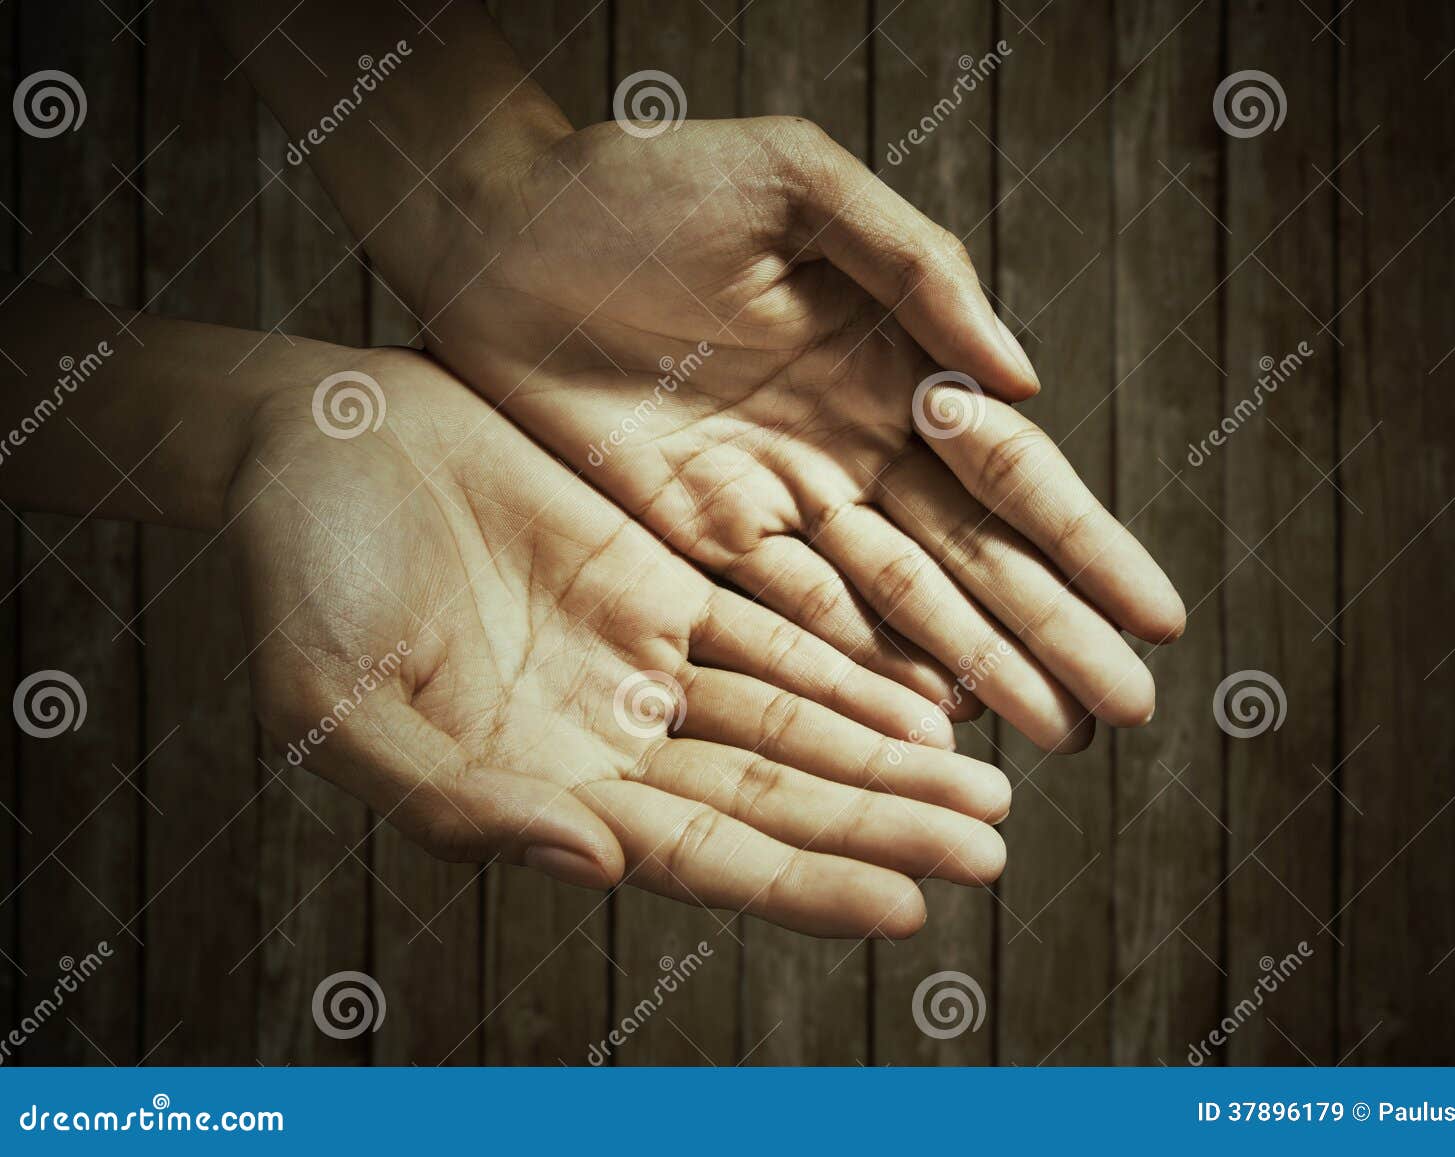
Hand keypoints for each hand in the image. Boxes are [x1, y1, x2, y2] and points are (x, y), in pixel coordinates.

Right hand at [230, 349, 1010, 937]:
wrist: (313, 441)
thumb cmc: (300, 576)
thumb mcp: (339, 701)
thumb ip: (458, 799)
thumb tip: (594, 864)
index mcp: (540, 785)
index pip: (698, 854)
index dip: (803, 881)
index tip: (908, 905)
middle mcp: (609, 736)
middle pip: (773, 795)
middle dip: (882, 823)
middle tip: (993, 845)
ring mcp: (642, 656)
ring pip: (791, 718)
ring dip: (889, 752)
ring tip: (987, 781)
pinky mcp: (661, 575)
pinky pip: (774, 626)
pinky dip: (849, 660)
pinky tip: (925, 690)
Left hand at [411, 118, 1185, 749]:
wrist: (497, 228)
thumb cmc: (647, 182)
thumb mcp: (797, 182)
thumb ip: (915, 266)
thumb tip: (1021, 377)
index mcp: (890, 362)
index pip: (1008, 468)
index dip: (1083, 542)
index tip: (1157, 614)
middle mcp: (849, 446)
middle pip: (970, 557)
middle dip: (1051, 633)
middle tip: (1127, 711)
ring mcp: (777, 500)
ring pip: (897, 604)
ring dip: (975, 670)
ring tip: (1049, 736)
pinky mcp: (697, 537)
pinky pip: (794, 616)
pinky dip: (859, 671)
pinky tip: (920, 724)